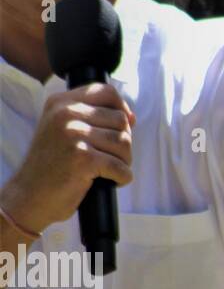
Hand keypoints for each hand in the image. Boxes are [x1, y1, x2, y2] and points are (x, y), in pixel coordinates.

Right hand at [0, 83, 132, 233]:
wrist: (28, 196)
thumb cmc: (51, 165)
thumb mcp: (63, 130)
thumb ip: (93, 117)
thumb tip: (131, 116)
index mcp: (61, 103)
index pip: (106, 92)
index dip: (121, 108)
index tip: (120, 127)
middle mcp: (66, 114)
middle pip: (120, 120)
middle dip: (124, 142)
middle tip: (111, 157)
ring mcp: (73, 135)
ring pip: (124, 142)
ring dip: (124, 160)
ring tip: (110, 170)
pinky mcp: (82, 158)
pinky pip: (120, 166)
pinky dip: (122, 177)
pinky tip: (112, 181)